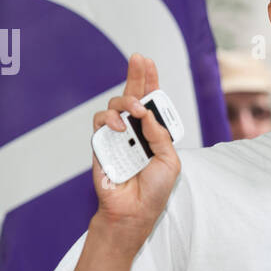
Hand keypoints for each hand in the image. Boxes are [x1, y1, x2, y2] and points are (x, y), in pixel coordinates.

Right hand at [90, 54, 181, 251]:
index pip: (151, 102)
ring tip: (136, 110)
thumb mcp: (169, 160)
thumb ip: (160, 135)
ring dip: (126, 101)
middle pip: (132, 95)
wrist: (133, 211)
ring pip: (115, 105)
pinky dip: (111, 119)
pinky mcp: (101, 143)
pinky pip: (101, 121)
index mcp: (152, 133)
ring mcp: (116, 135)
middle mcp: (134, 130)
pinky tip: (121, 127)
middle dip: (135, 74)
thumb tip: (148, 113)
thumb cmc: (153, 190)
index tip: (148, 62)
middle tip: (139, 59)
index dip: (149, 81)